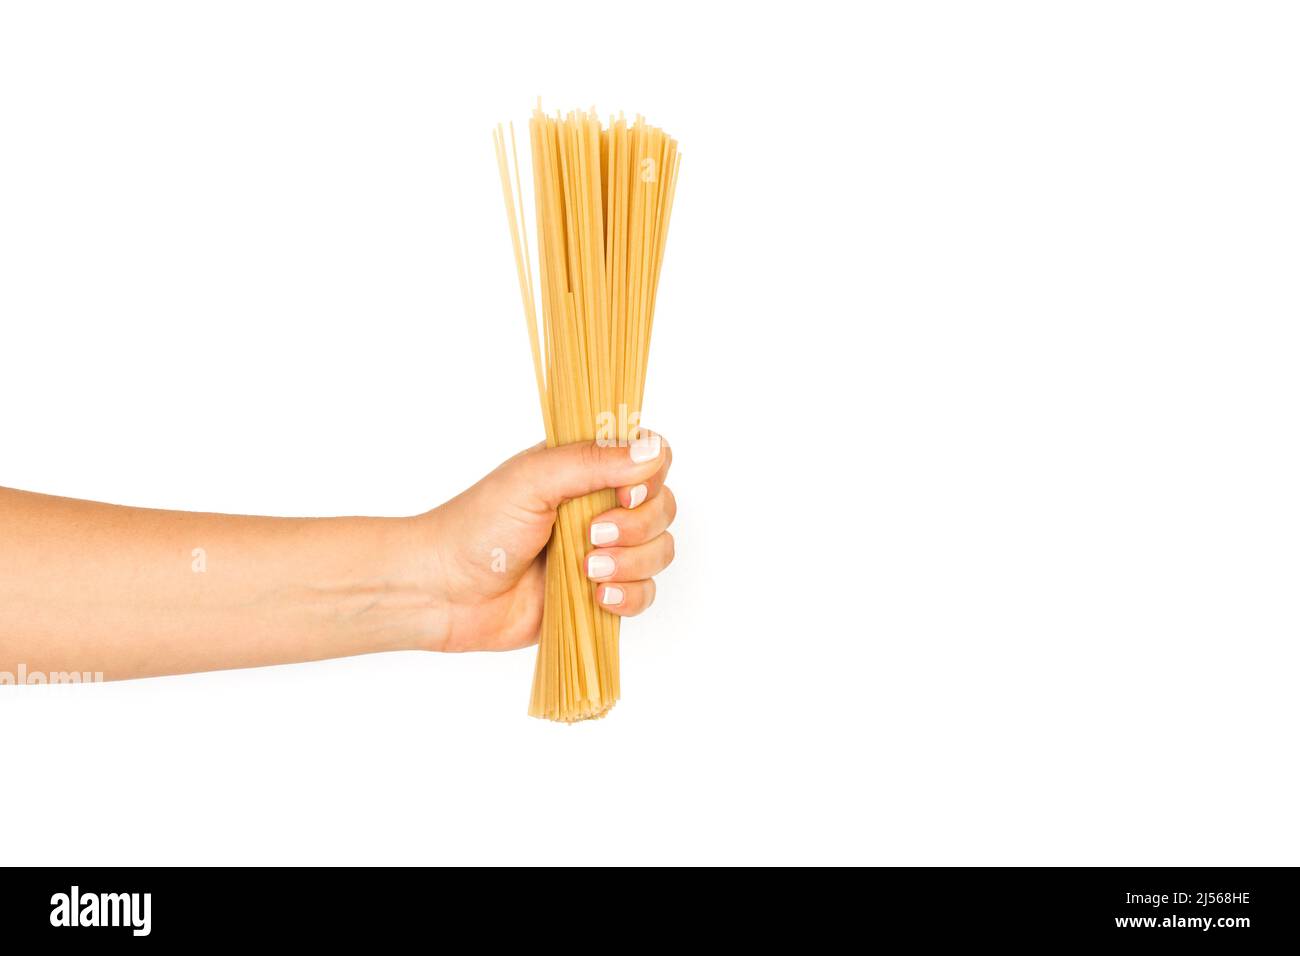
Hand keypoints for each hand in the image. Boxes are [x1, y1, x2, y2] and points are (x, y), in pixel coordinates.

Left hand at [421, 432, 675, 651]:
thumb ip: (593, 462)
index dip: (650, 475)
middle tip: (591, 536)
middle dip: (637, 525)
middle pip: (663, 506)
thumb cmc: (476, 528)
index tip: (624, 493)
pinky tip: (596, 596)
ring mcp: (603, 551)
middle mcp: (600, 506)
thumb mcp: (532, 480)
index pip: (650, 456)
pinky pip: (645, 594)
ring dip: (633, 563)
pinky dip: (629, 596)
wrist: (445, 592)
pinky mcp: (600, 594)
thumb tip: (651, 452)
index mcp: (585, 468)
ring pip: (659, 551)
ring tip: (587, 571)